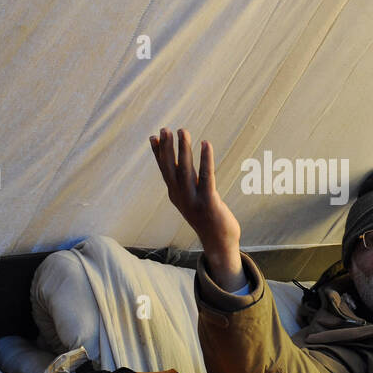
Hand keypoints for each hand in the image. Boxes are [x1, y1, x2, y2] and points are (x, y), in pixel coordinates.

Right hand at [149, 128, 243, 287]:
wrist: (218, 243)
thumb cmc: (207, 217)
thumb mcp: (192, 199)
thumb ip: (187, 183)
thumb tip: (181, 166)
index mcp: (176, 195)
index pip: (165, 170)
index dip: (158, 154)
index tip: (153, 136)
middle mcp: (181, 197)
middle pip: (171, 168)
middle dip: (167, 148)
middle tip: (165, 129)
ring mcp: (194, 200)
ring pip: (185, 170)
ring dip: (183, 149)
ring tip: (182, 131)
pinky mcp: (209, 203)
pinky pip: (206, 177)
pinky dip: (205, 159)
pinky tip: (205, 144)